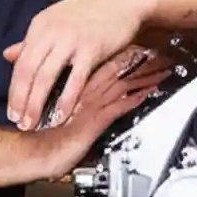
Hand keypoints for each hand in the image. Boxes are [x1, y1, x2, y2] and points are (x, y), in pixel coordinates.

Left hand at [4, 0, 149, 130]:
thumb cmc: (91, 11)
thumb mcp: (56, 20)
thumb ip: (33, 40)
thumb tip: (8, 55)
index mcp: (40, 26)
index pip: (19, 62)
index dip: (14, 89)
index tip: (12, 110)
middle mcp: (51, 32)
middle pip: (27, 72)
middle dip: (21, 101)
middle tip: (18, 122)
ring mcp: (70, 40)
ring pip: (46, 77)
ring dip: (36, 104)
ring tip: (33, 124)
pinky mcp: (91, 49)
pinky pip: (75, 79)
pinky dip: (66, 100)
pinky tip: (61, 116)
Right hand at [37, 54, 171, 180]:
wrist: (33, 151)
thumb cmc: (40, 132)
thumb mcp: (51, 104)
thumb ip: (65, 91)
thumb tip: (78, 86)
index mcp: (76, 83)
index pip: (105, 62)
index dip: (124, 53)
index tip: (141, 46)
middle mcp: (86, 90)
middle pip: (119, 69)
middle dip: (142, 62)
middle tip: (161, 53)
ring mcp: (92, 103)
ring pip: (124, 84)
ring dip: (146, 76)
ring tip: (163, 69)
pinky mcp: (97, 119)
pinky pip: (122, 105)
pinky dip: (137, 97)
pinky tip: (150, 91)